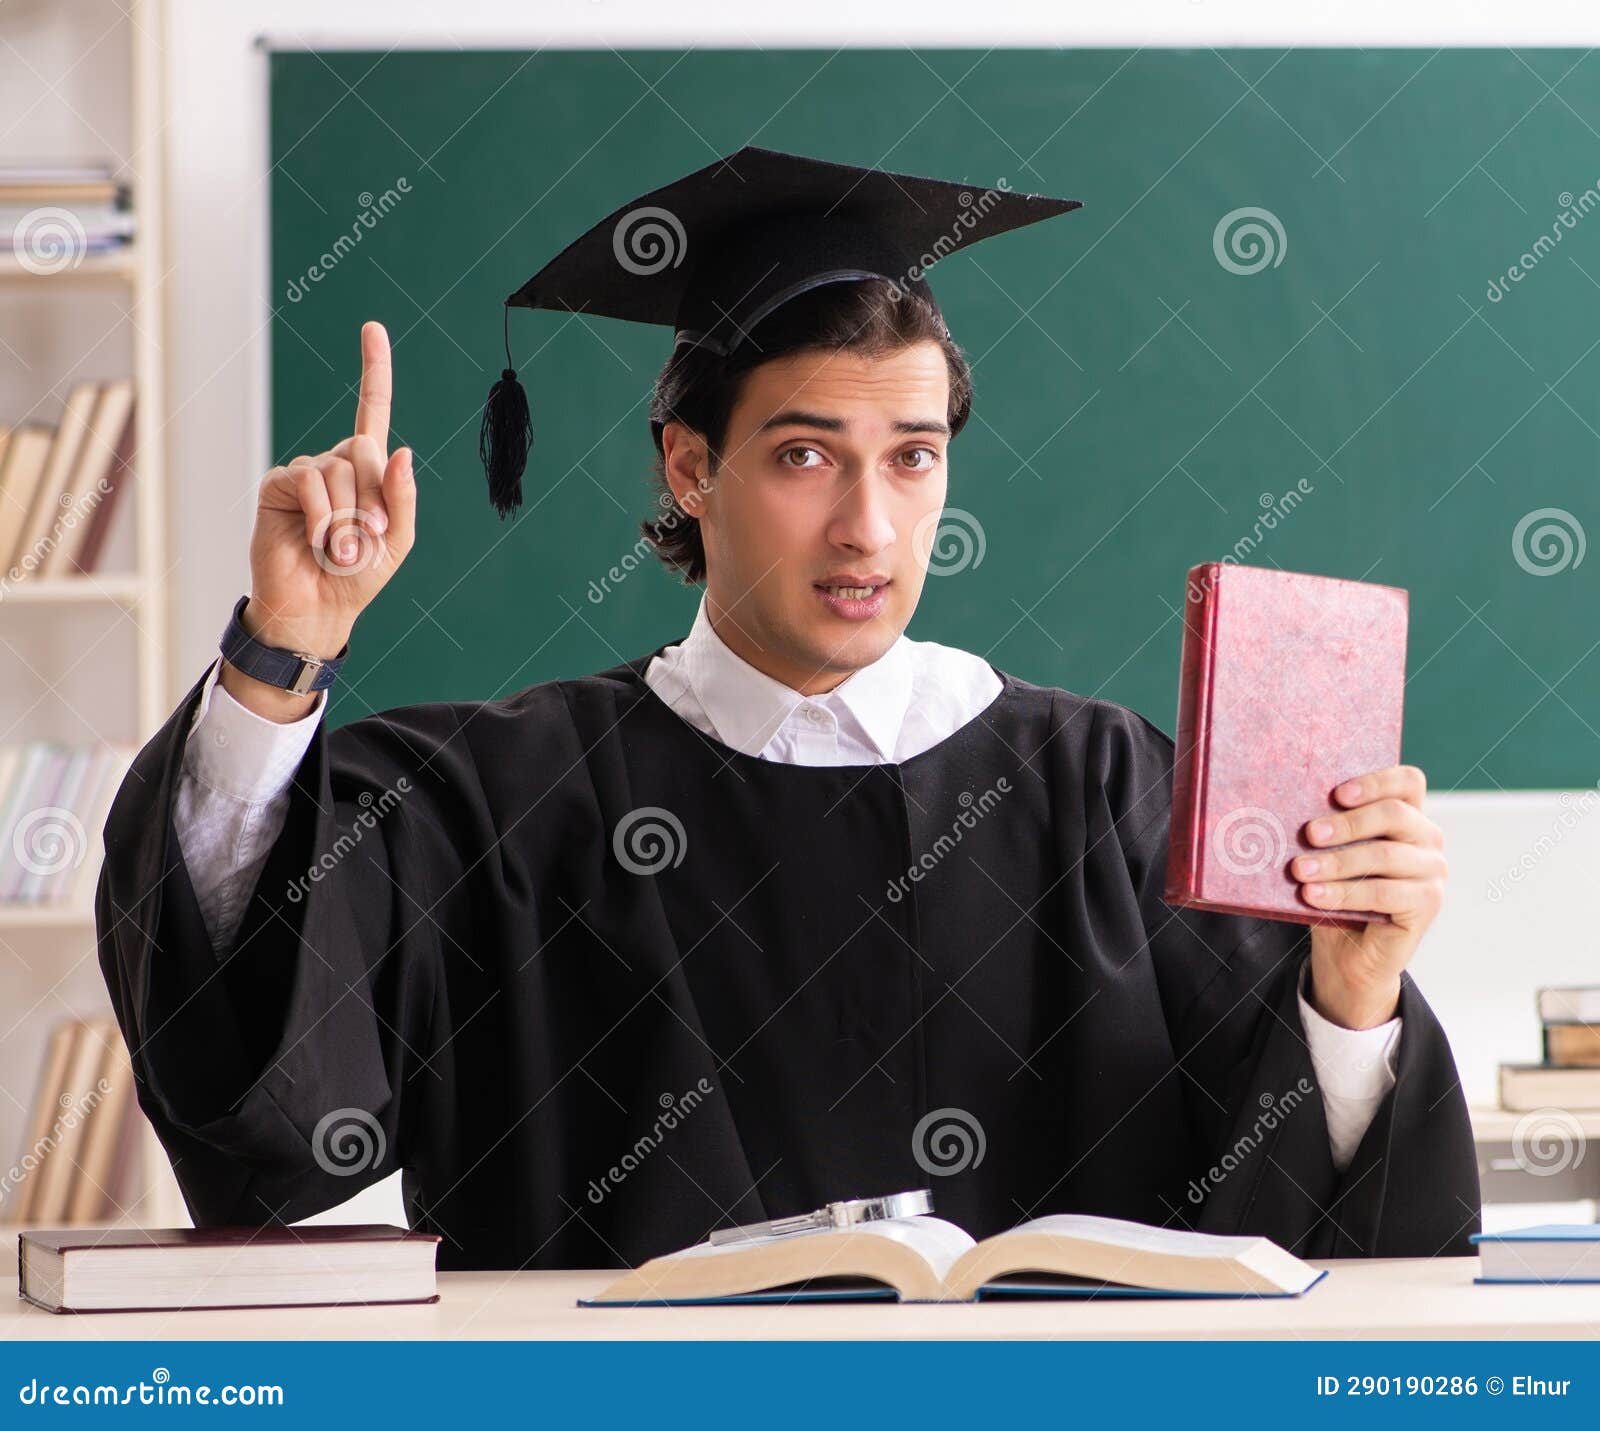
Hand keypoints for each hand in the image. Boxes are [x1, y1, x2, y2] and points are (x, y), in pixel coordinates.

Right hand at [224, 321, 416, 718]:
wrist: (318, 607)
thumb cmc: (359, 578)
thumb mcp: (398, 540)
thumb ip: (404, 497)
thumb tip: (404, 450)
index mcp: (368, 471)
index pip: (372, 412)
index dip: (374, 370)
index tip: (372, 328)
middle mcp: (335, 463)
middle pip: (364, 450)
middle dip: (374, 497)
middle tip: (368, 535)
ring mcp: (305, 472)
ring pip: (339, 470)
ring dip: (348, 516)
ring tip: (341, 548)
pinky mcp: (279, 486)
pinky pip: (310, 482)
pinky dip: (323, 514)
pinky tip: (319, 539)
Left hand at [1292, 764, 1447, 1029]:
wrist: (1347, 955)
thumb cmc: (1335, 894)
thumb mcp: (1327, 857)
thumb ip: (1324, 833)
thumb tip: (1287, 813)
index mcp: (1407, 817)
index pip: (1408, 782)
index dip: (1376, 781)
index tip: (1336, 794)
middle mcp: (1427, 840)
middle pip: (1395, 815)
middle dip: (1347, 822)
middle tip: (1309, 833)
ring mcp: (1432, 873)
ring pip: (1385, 856)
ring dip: (1337, 862)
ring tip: (1299, 871)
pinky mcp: (1427, 904)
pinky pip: (1385, 892)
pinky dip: (1344, 893)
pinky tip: (1314, 896)